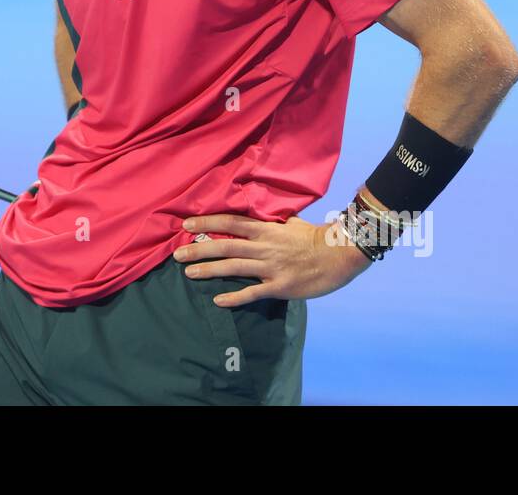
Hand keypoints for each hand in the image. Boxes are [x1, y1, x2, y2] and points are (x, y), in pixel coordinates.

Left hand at [174, 214, 373, 306]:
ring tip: (189, 273)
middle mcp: (264, 247)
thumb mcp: (291, 222)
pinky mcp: (280, 287)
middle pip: (225, 245)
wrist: (341, 254)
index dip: (207, 223)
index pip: (230, 222)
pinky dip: (234, 297)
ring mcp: (271, 267)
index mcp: (266, 229)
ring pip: (233, 267)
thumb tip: (259, 216)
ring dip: (209, 270)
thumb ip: (272, 222)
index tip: (186, 224)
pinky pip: (253, 292)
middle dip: (199, 249)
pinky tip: (218, 300)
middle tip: (176, 255)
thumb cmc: (316, 237)